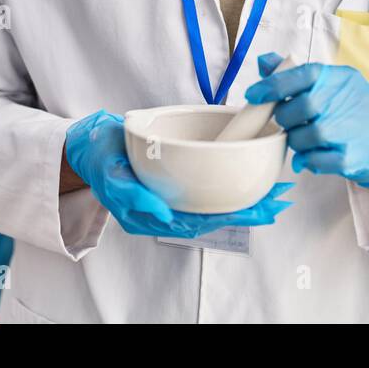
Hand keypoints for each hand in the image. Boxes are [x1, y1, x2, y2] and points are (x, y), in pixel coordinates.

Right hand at [64, 110, 294, 237]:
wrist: (90, 145)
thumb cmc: (100, 159)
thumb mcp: (110, 173)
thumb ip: (132, 194)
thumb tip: (162, 213)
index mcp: (149, 216)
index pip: (197, 222)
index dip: (229, 217)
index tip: (256, 211)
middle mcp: (163, 212)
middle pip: (212, 216)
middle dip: (247, 211)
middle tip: (279, 202)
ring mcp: (170, 199)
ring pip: (212, 206)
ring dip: (244, 202)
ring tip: (274, 195)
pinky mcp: (174, 184)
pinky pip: (206, 192)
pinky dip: (230, 189)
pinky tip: (249, 182)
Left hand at [245, 52, 368, 188]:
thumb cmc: (350, 107)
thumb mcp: (329, 82)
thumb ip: (294, 73)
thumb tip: (264, 62)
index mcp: (338, 77)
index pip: (302, 74)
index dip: (273, 84)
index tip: (253, 95)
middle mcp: (346, 100)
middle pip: (301, 108)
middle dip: (285, 117)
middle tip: (287, 121)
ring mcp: (351, 129)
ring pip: (306, 136)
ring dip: (295, 140)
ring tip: (302, 137)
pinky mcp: (352, 156)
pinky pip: (316, 160)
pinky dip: (307, 159)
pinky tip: (310, 155)